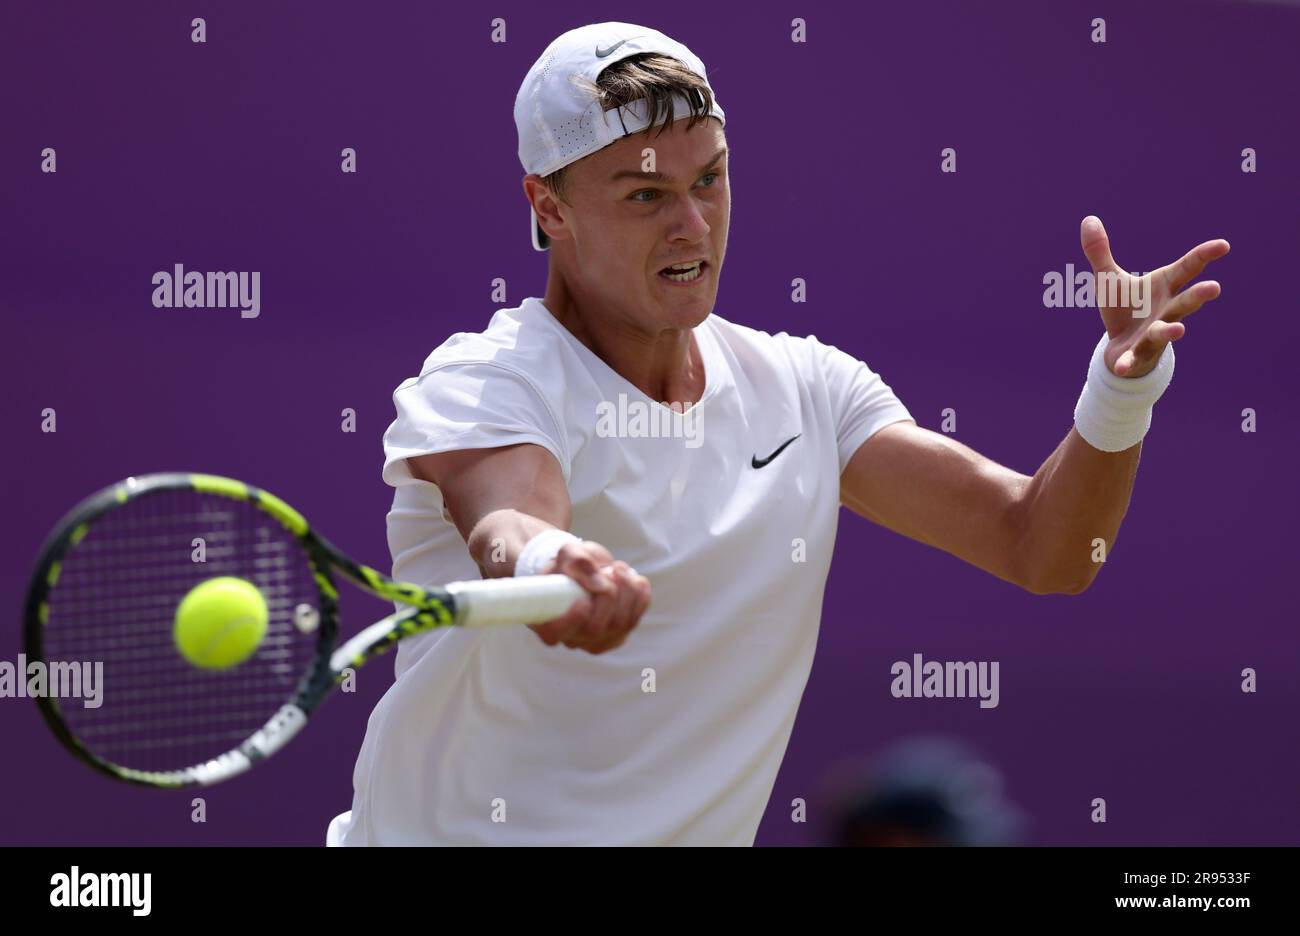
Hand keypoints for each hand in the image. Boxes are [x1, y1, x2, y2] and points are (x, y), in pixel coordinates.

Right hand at [528, 541, 650, 653]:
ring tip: (618, 568)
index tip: (583, 600)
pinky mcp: (618, 635)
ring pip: (620, 626)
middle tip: (608, 570)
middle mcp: (570, 637)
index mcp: (546, 619)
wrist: (586, 569)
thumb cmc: (570, 564)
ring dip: (626, 592)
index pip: (554, 633)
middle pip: (594, 630)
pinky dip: (639, 596)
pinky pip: (635, 619)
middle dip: (607, 596)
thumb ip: (578, 562)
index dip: (570, 620)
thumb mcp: (569, 553)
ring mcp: (596, 640)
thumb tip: (599, 584)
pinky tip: (631, 579)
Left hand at [1079, 216, 1229, 377]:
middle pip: (1185, 302)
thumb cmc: (1124, 308)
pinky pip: (1133, 358)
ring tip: (1179, 329)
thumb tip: (1087, 219)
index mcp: (1163, 287)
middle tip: (1215, 288)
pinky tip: (1120, 367)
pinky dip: (1127, 362)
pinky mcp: (1138, 353)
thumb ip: (1099, 251)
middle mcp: (1166, 309)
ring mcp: (1155, 333)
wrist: (1119, 347)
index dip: (1204, 256)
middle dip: (1199, 296)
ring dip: (1172, 330)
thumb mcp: (1108, 278)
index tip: (1223, 245)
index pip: (1187, 269)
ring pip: (1166, 330)